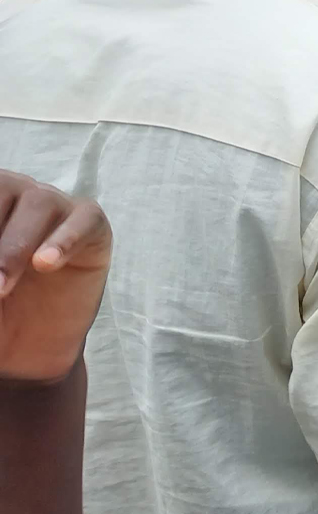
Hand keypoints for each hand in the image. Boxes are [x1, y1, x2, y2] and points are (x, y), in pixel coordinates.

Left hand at [0, 171, 111, 384]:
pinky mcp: (92, 227)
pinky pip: (85, 220)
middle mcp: (18, 195)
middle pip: (5, 189)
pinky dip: (65, 239)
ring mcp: (58, 207)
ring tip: (2, 288)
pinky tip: (45, 264)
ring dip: (15, 245)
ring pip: (40, 201)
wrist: (26, 343)